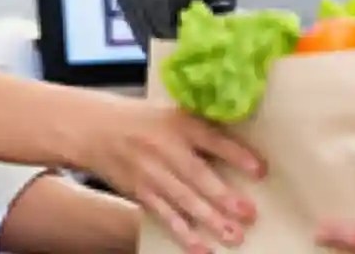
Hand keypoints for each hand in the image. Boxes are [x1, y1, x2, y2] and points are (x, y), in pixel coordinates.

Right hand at [82, 97, 264, 253]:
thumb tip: (243, 147)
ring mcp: (151, 172)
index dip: (236, 154)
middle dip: (223, 196)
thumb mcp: (173, 114)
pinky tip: (201, 248)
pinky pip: (164, 216)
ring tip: (233, 236)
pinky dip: (183, 233)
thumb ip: (201, 129)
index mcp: (179, 123)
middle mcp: (164, 147)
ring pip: (183, 200)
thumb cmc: (145, 122)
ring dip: (209, 220)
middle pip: (196, 174)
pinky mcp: (140, 192)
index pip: (211, 137)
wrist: (95, 129)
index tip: (260, 170)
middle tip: (248, 213)